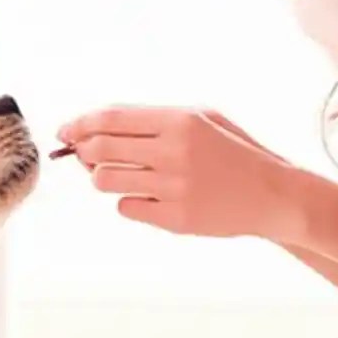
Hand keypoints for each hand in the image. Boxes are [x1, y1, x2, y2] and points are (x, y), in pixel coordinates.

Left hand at [56, 106, 293, 237]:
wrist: (272, 195)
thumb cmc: (234, 152)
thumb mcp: (202, 119)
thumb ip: (154, 119)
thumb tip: (99, 129)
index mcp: (179, 121)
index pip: (112, 118)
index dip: (80, 123)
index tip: (65, 131)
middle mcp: (173, 153)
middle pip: (100, 150)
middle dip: (82, 152)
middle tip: (80, 155)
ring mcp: (173, 188)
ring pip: (105, 181)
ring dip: (101, 177)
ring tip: (118, 174)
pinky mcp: (174, 219)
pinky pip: (126, 207)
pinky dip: (128, 201)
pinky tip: (147, 196)